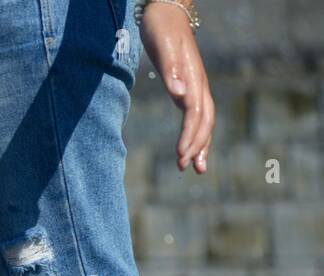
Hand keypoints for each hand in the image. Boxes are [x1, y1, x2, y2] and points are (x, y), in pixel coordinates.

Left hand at [139, 2, 213, 172]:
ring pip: (204, 121)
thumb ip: (172, 69)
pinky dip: (196, 134)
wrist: (167, 11)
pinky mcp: (189, 87)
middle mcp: (198, 84)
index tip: (180, 156)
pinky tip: (191, 148)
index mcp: (193, 77)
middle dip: (196, 146)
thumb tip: (180, 94)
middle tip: (185, 168)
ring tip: (198, 169)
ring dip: (201, 145)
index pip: (195, 113)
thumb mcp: (162, 45)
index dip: (189, 136)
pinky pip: (197, 116)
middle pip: (204, 121)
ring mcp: (196, 86)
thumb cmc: (161, 27)